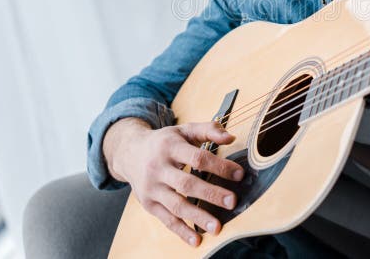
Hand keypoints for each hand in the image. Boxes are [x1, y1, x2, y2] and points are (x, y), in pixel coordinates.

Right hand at [106, 119, 244, 246]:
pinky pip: (166, 220)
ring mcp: (152, 188)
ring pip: (176, 205)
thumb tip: (231, 137)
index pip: (197, 158)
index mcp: (170, 147)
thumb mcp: (184, 130)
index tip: (239, 174)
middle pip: (187, 183)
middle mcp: (159, 168)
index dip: (219, 166)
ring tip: (217, 228)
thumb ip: (209, 129)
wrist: (129, 153)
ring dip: (197, 217)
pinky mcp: (149, 204)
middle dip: (211, 193)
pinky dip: (182, 231)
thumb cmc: (165, 142)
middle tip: (232, 202)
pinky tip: (197, 240)